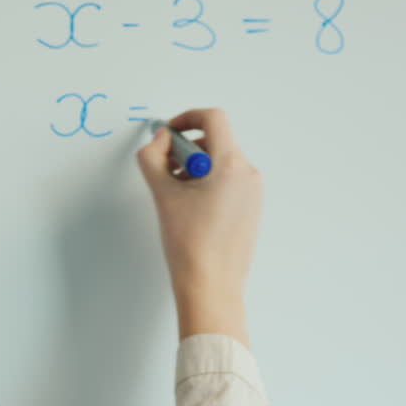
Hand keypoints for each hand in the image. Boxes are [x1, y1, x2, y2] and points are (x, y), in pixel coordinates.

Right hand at [136, 108, 262, 310]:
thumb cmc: (190, 245)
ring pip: (221, 162)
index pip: (213, 119)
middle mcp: (248, 174)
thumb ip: (152, 157)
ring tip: (176, 195)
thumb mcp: (162, 194)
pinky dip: (208, 183)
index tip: (168, 133)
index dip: (187, 118)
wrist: (212, 286)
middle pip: (216, 141)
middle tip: (165, 169)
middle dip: (187, 149)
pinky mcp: (251, 209)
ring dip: (195, 168)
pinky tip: (190, 208)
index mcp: (230, 166)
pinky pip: (229, 182)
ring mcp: (253, 193)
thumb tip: (158, 140)